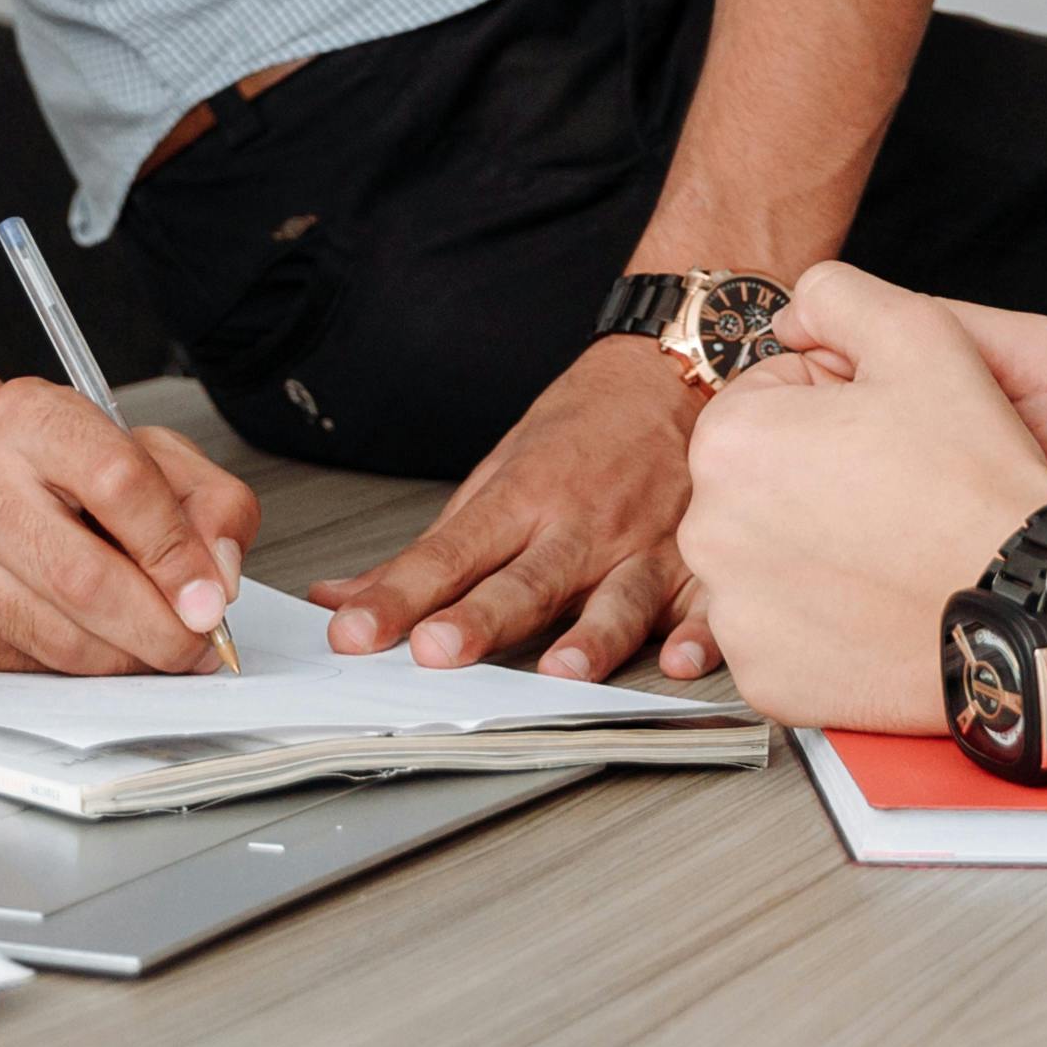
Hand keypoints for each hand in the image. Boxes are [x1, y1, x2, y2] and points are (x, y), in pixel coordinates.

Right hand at [0, 379, 261, 675]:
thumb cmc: (42, 460)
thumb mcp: (138, 447)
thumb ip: (202, 500)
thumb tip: (217, 581)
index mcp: (29, 418)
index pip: (121, 485)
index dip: (178, 555)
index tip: (211, 600)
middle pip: (85, 578)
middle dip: (158, 630)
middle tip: (194, 646)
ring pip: (53, 636)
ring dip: (123, 659)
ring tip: (153, 648)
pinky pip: (20, 661)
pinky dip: (74, 666)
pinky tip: (93, 643)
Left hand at [328, 335, 707, 678]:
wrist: (674, 374)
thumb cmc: (585, 427)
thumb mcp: (500, 470)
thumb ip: (434, 546)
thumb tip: (344, 597)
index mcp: (523, 498)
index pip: (449, 555)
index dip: (400, 596)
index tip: (355, 630)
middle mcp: (580, 526)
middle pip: (525, 582)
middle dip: (480, 619)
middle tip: (437, 650)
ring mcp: (643, 546)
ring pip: (616, 601)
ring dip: (591, 638)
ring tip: (564, 672)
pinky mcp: (695, 564)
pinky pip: (702, 605)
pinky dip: (698, 633)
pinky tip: (684, 660)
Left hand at [683, 263, 1046, 730]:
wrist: (1028, 603)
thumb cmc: (977, 479)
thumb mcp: (920, 333)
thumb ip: (839, 294)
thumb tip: (797, 307)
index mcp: (730, 443)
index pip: (762, 404)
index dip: (828, 412)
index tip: (879, 438)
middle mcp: (709, 532)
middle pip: (754, 486)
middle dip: (809, 482)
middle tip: (891, 496)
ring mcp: (735, 615)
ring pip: (764, 561)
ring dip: (811, 552)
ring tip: (888, 551)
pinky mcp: (765, 678)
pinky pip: (780, 636)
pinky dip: (820, 625)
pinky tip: (876, 605)